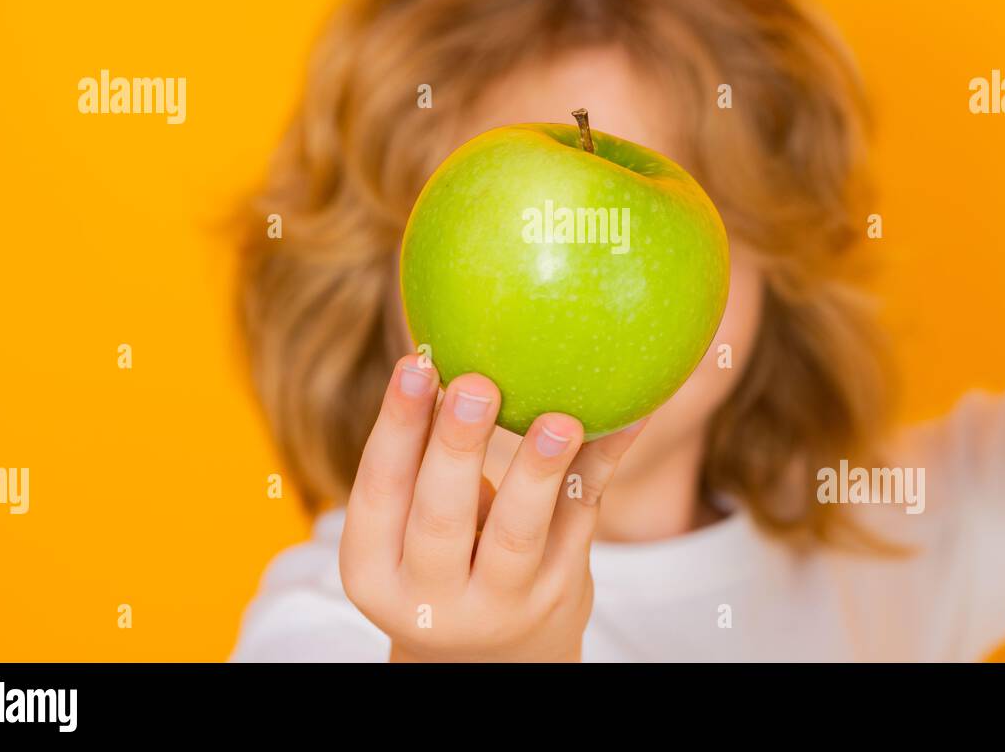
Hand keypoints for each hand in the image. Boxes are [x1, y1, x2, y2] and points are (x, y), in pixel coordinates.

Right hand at [339, 355, 644, 661]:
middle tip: (474, 385)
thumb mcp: (408, 530)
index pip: (379, 493)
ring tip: (556, 422)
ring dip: (536, 473)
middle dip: (457, 449)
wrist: (493, 657)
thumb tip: (441, 348)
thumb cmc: (441, 561)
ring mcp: (503, 602)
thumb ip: (420, 461)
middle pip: (442, 520)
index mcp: (375, 571)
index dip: (395, 428)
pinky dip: (602, 462)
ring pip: (518, 534)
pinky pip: (580, 517)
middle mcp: (432, 598)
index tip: (416, 364)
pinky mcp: (560, 589)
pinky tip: (629, 416)